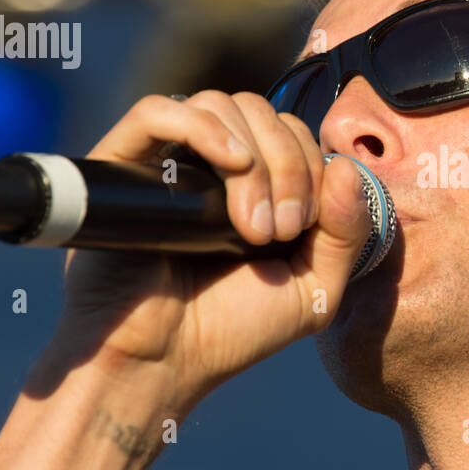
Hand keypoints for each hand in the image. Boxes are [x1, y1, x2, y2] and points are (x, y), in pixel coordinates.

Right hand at [44, 91, 372, 416]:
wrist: (160, 365)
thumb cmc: (231, 332)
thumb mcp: (314, 289)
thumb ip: (346, 231)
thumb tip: (346, 165)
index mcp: (254, 183)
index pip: (293, 131)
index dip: (312, 166)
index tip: (303, 229)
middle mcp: (209, 164)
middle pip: (262, 112)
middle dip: (289, 165)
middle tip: (280, 231)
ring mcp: (165, 160)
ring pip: (220, 104)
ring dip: (255, 158)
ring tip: (252, 226)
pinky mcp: (122, 166)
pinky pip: (158, 110)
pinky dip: (203, 125)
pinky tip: (231, 163)